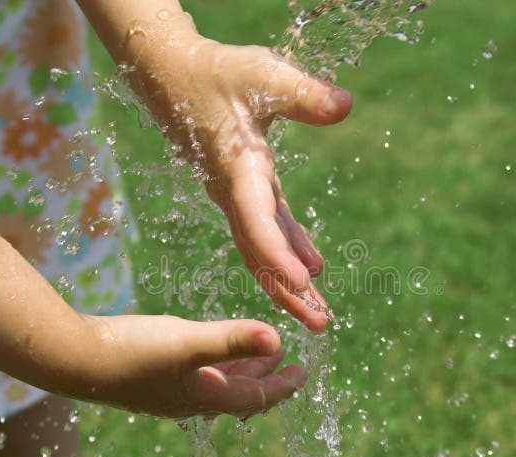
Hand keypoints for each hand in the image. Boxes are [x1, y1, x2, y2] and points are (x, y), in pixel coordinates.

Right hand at [81, 314, 306, 418]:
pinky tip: (209, 348)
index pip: (256, 398)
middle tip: (287, 362)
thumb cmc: (133, 352)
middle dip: (266, 377)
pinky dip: (215, 362)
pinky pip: (197, 375)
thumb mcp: (188, 341)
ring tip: (259, 351)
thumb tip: (278, 337)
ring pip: (218, 384)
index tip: (303, 371)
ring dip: (242, 369)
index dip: (283, 386)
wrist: (74, 359)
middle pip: (239, 393)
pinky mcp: (152, 379)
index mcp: (205, 397)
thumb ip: (232, 339)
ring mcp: (170, 391)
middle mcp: (190, 400)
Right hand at [129, 31, 351, 331]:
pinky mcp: (243, 190)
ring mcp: (236, 195)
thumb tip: (344, 105)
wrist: (171, 75)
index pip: (256, 218)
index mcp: (237, 167)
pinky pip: (267, 231)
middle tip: (320, 326)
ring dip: (290, 281)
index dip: (278, 251)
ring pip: (263, 249)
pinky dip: (288, 252)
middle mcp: (233, 191)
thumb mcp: (261, 72)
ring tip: (319, 315)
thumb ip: (302, 93)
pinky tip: (312, 271)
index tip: (304, 282)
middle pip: (260, 251)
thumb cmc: (214, 71)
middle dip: (288, 291)